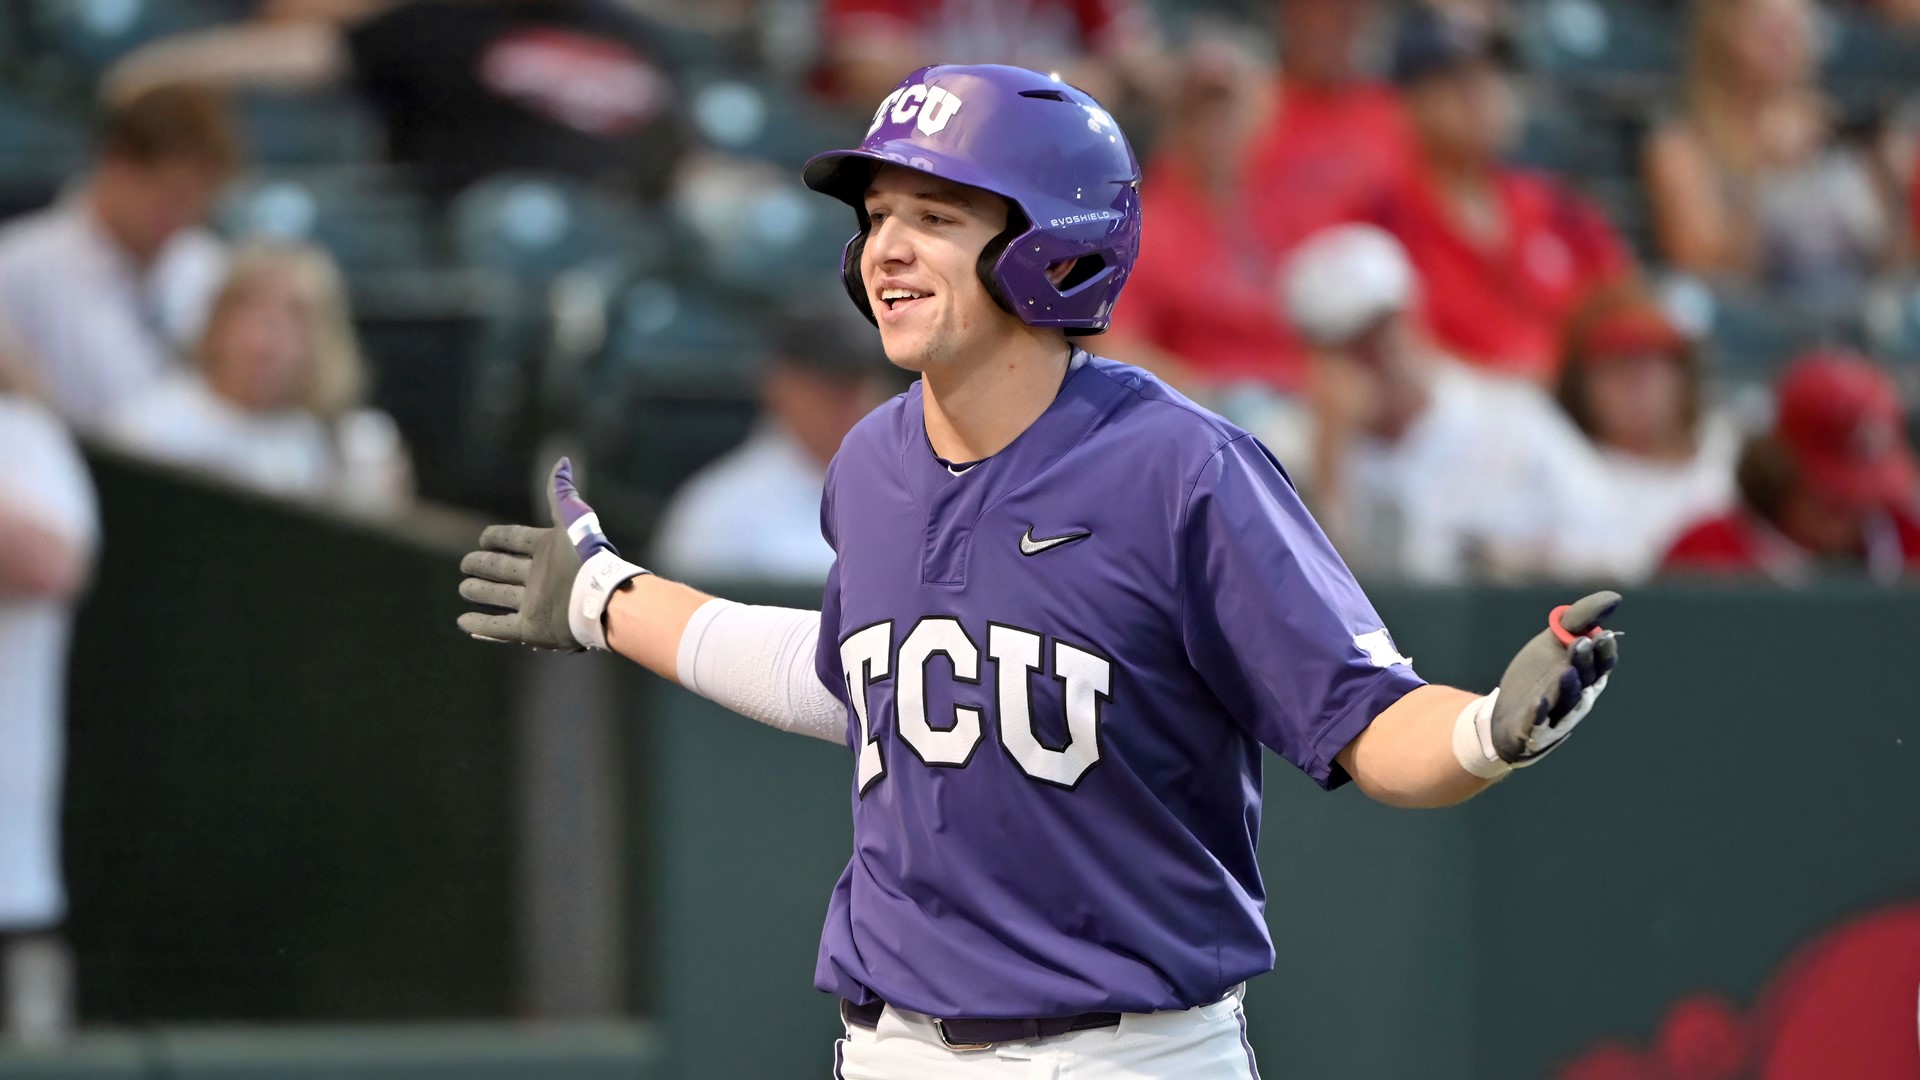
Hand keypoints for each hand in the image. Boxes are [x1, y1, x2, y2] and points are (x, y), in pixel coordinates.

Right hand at [456, 458, 646, 650]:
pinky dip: (482, 626)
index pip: (517, 541)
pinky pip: (501, 628)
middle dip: (485, 566)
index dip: (500, 538)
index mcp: (548, 552)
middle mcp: (540, 578)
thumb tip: (562, 460)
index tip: (484, 537)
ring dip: (482, 593)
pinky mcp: (532, 629)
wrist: (601, 597)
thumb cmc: (586, 556)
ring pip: (500, 597)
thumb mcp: (572, 519)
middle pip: (505, 570)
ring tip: (464, 588)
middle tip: (466, 563)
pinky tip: (463, 623)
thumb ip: (561, 493)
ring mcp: (535, 604)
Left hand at [1454, 592, 1620, 777]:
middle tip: (1581, 642)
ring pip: (1566, 701)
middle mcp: (1578, 697)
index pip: (1602, 664)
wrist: (1507, 712)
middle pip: (1585, 679)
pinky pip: (1538, 722)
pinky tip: (1537, 701)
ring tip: (1566, 671)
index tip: (1601, 635)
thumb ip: (1580, 620)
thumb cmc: (1538, 675)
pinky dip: (1539, 713)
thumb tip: (1614, 597)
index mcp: (1587, 676)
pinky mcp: (1533, 729)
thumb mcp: (1553, 643)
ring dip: (1567, 687)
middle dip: (1584, 662)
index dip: (1604, 651)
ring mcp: (1557, 715)